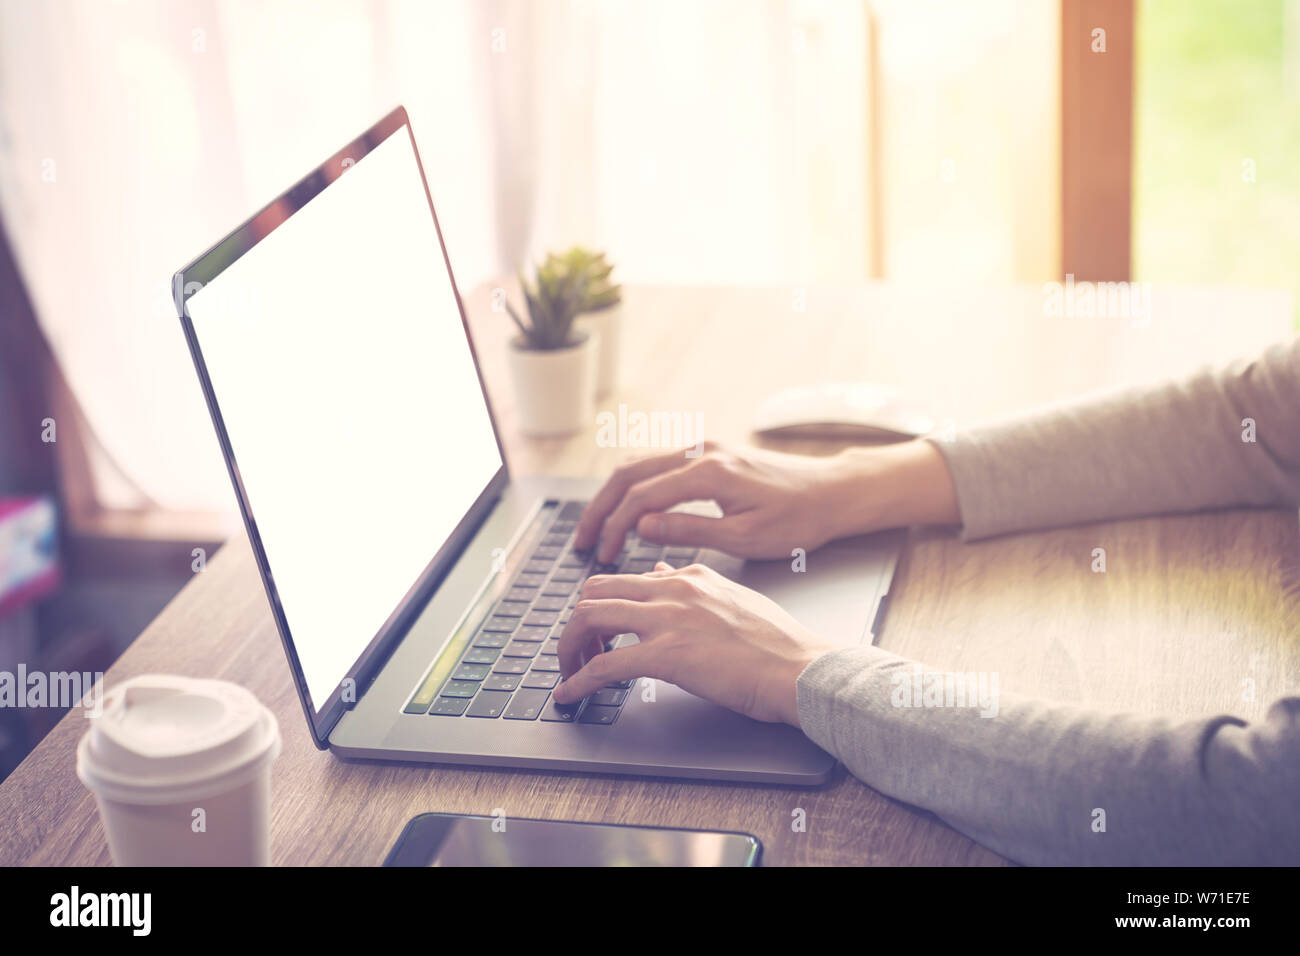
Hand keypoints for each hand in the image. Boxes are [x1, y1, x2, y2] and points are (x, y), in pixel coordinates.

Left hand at [553, 561, 838, 724]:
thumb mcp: (735, 599)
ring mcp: (668, 620)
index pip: (625, 580)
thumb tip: (660, 573)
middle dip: (577, 622)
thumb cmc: (779, 644)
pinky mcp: (667, 655)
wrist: (801, 668)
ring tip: (569, 671)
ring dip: (569, 647)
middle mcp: (674, 590)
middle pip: (596, 591)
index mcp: (691, 576)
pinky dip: (578, 681)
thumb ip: (696, 587)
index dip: (602, 606)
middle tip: (578, 651)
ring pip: (589, 617)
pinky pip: (604, 666)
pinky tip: (569, 695)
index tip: (597, 631)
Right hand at [572, 440, 960, 563]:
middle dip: (601, 507)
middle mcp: (702, 451)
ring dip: (614, 494)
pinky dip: (635, 485)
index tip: (603, 553)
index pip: (642, 496)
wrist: (833, 492)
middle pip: (629, 472)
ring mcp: (705, 447)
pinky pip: (658, 463)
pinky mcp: (711, 453)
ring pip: (640, 463)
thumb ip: (688, 530)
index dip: (616, 526)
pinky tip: (629, 509)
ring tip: (599, 527)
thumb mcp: (744, 537)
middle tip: (584, 540)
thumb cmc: (798, 519)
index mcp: (709, 472)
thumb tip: (642, 527)